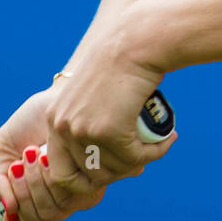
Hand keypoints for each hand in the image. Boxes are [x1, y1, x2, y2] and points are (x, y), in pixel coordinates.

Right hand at [0, 89, 106, 220]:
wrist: (56, 98)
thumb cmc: (29, 124)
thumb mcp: (2, 150)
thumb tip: (8, 209)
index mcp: (32, 199)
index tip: (9, 210)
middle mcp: (56, 201)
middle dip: (24, 194)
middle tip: (20, 165)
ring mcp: (76, 194)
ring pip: (55, 212)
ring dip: (37, 184)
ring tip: (33, 154)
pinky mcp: (94, 180)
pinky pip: (72, 196)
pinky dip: (52, 177)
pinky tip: (48, 155)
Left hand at [43, 21, 176, 196]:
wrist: (136, 40)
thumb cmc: (120, 60)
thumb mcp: (91, 92)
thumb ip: (87, 120)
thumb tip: (98, 158)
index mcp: (54, 119)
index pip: (60, 173)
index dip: (86, 180)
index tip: (111, 169)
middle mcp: (64, 128)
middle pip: (89, 177)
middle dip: (118, 172)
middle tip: (139, 156)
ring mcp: (84, 131)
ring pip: (115, 170)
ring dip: (140, 161)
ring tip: (157, 143)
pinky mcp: (109, 132)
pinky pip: (135, 158)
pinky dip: (154, 152)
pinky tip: (167, 139)